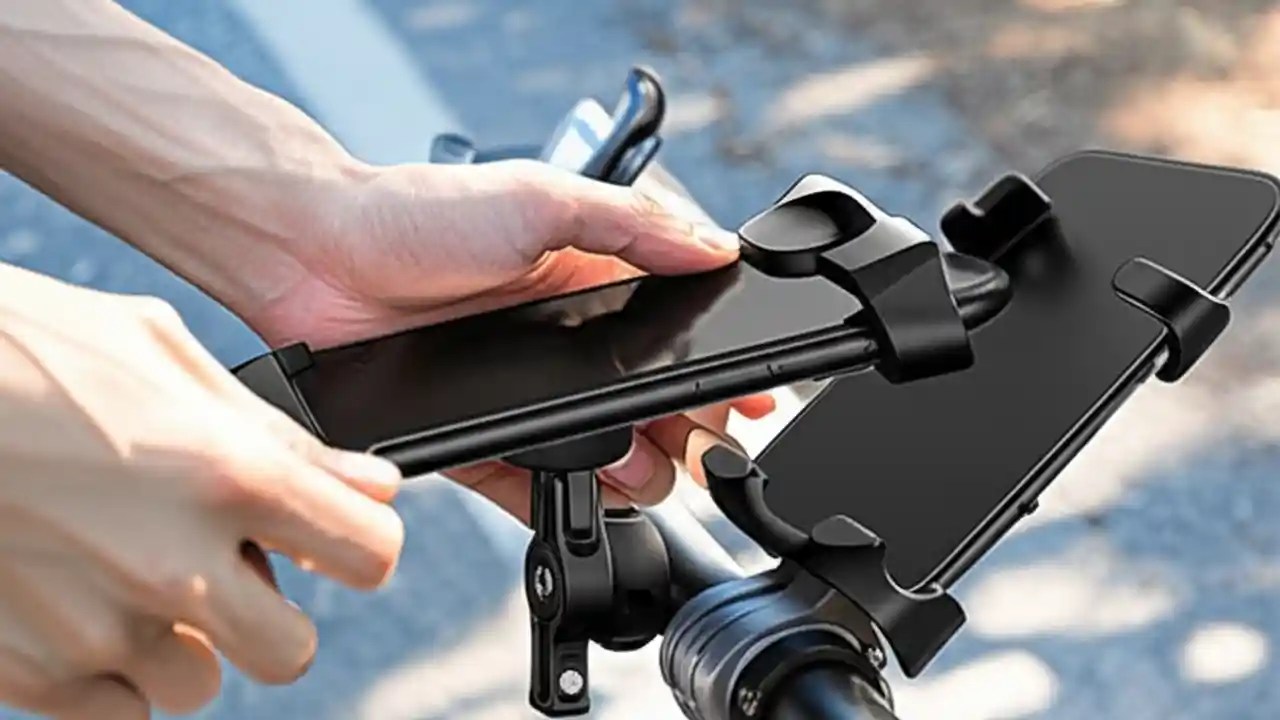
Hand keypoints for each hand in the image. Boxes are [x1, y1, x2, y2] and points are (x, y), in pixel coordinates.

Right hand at [0, 266, 403, 717]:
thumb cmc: (19, 348)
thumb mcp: (160, 351)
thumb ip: (281, 434)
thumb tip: (372, 483)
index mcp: (230, 475)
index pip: (370, 553)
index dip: (359, 542)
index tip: (335, 534)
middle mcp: (176, 568)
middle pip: (292, 650)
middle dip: (271, 608)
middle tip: (222, 559)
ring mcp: (99, 632)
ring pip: (198, 685)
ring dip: (185, 640)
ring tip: (127, 567)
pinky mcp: (32, 676)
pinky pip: (119, 712)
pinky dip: (112, 671)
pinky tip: (80, 600)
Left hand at [244, 160, 774, 517]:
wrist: (314, 253)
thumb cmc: (419, 213)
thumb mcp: (543, 199)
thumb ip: (633, 223)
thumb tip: (718, 246)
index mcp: (593, 278)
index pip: (680, 329)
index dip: (719, 365)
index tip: (751, 392)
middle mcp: (566, 338)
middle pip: (651, 401)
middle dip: (688, 428)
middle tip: (702, 443)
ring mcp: (525, 388)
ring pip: (599, 446)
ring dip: (634, 469)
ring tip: (643, 474)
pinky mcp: (480, 430)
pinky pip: (526, 476)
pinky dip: (554, 497)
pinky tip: (574, 503)